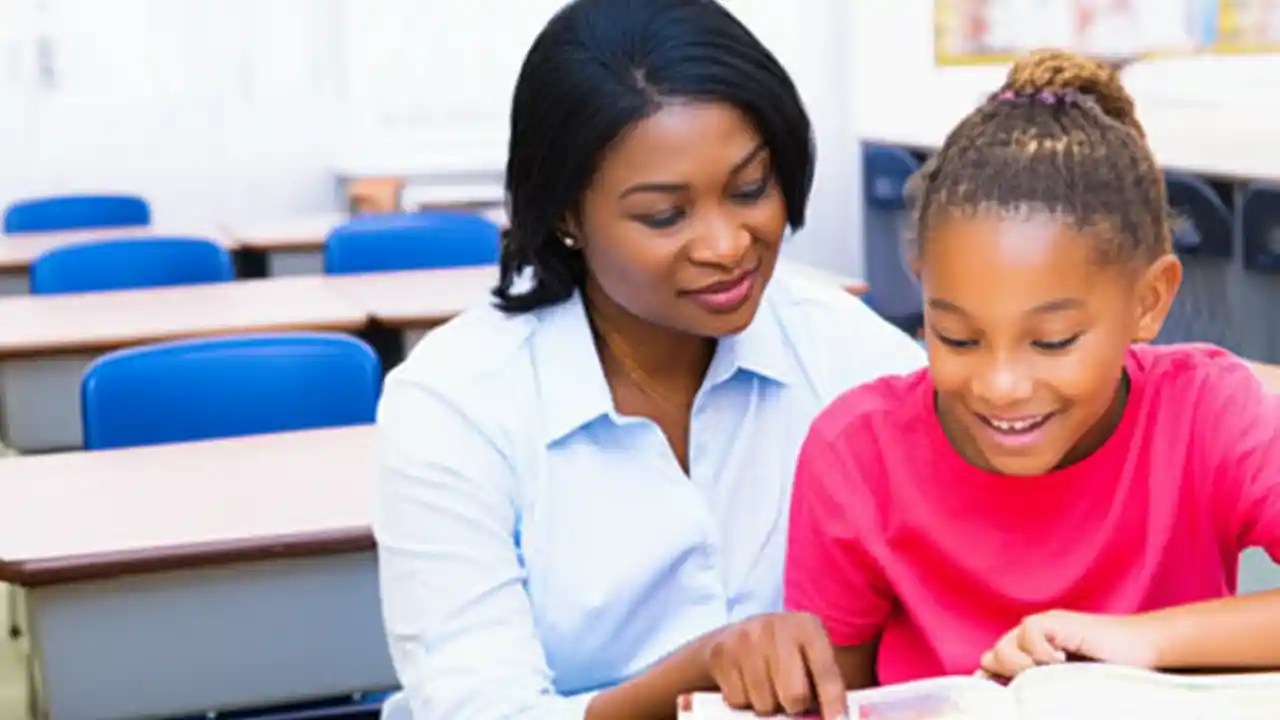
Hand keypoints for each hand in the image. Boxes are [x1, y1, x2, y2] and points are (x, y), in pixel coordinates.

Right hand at [703, 612, 848, 719]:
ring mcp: (746, 638)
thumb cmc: (783, 655)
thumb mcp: (807, 657)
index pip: (825, 672)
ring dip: (767, 706)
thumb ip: (823, 684)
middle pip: (794, 695)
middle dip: (794, 706)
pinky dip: (743, 701)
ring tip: (766, 687)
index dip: (833, 703)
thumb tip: (835, 718)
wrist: (731, 637)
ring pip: (764, 704)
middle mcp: (776, 626)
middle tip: (790, 700)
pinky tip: (745, 683)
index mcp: (807, 626)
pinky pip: (738, 701)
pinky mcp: (721, 653)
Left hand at [979, 610, 1159, 679]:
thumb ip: (1038, 688)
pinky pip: (1029, 632)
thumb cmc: (1111, 674)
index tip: (1001, 704)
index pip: (990, 666)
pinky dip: (1041, 651)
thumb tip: (1008, 697)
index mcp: (1028, 655)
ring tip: (1054, 672)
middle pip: (992, 658)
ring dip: (1024, 666)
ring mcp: (1040, 627)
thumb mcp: (1067, 688)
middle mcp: (1028, 639)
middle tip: (1040, 688)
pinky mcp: (1055, 620)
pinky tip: (1063, 659)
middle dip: (1008, 677)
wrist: (1145, 649)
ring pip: (1003, 647)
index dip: (991, 683)